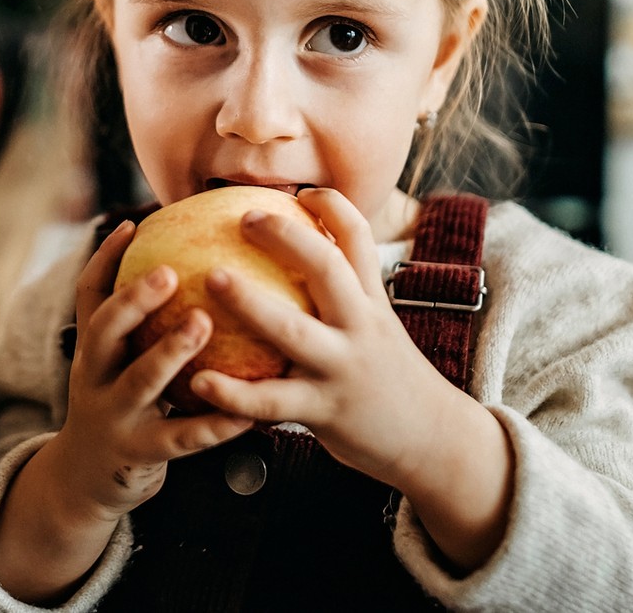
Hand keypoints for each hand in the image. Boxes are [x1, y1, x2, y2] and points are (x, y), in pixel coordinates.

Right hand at [36, 219, 254, 521]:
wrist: (85, 481)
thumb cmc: (119, 403)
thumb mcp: (116, 361)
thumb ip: (141, 323)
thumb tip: (189, 259)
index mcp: (92, 349)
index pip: (88, 296)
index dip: (106, 259)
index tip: (134, 226)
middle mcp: (94, 377)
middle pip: (103, 331)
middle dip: (132, 300)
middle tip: (170, 272)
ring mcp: (113, 416)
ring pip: (140, 380)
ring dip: (169, 351)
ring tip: (204, 323)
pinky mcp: (139, 453)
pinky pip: (181, 436)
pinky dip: (214, 424)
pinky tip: (248, 412)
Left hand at [187, 188, 467, 489]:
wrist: (432, 440)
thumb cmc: (389, 378)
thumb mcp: (378, 327)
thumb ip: (346, 297)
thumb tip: (300, 259)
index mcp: (372, 302)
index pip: (359, 239)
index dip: (332, 207)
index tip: (302, 191)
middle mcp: (361, 327)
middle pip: (327, 268)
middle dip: (286, 237)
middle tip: (243, 218)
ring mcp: (343, 367)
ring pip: (293, 330)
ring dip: (250, 301)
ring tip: (211, 277)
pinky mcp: (325, 410)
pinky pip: (272, 401)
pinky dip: (234, 393)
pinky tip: (200, 381)